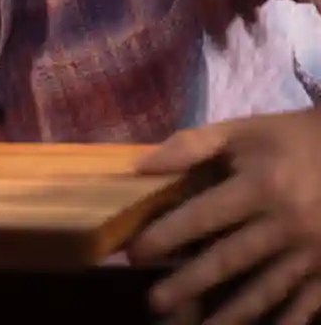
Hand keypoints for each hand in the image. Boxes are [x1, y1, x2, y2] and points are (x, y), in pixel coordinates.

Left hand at [128, 108, 320, 324]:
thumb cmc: (289, 139)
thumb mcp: (241, 131)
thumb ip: (190, 145)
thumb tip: (140, 167)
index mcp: (260, 186)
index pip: (203, 217)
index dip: (166, 236)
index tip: (134, 253)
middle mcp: (286, 222)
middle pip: (230, 260)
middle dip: (189, 284)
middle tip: (155, 302)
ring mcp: (313, 250)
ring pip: (266, 289)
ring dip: (232, 314)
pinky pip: (306, 301)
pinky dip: (286, 320)